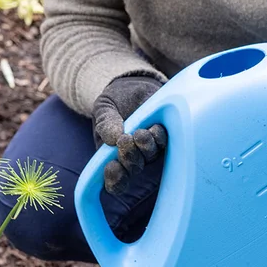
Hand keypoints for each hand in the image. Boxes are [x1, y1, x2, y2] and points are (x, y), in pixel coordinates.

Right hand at [92, 75, 166, 195]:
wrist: (134, 85)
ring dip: (146, 147)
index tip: (111, 166)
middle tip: (125, 141)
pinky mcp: (163, 137)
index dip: (114, 179)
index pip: (114, 181)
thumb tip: (113, 139)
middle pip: (133, 169)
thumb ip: (105, 123)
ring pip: (149, 157)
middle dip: (129, 158)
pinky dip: (158, 137)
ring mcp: (149, 149)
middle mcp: (132, 158)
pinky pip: (163, 143)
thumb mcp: (104, 108)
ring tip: (140, 133)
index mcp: (111, 158)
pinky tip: (154, 127)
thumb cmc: (115, 102)